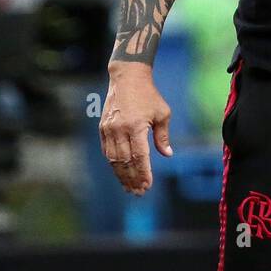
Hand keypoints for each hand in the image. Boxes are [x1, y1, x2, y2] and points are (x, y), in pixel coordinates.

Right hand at [100, 62, 172, 195]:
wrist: (127, 77)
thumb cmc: (148, 95)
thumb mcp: (162, 113)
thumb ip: (163, 136)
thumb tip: (168, 155)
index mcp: (135, 126)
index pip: (139, 157)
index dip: (143, 173)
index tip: (148, 186)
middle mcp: (119, 130)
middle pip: (125, 162)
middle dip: (132, 179)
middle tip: (139, 193)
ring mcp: (108, 130)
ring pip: (114, 160)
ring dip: (122, 176)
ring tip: (129, 188)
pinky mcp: (102, 128)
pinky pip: (107, 152)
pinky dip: (113, 165)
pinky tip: (120, 173)